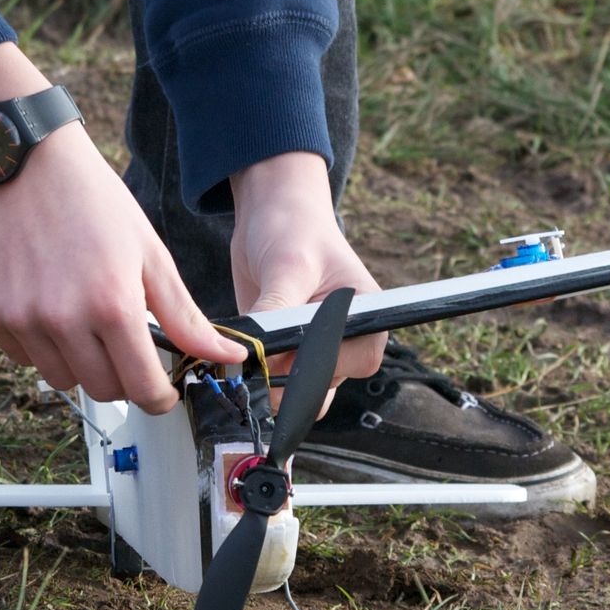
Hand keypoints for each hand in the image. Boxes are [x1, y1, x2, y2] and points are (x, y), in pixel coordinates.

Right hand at [0, 46, 242, 413]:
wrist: (26, 162)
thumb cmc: (93, 202)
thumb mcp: (151, 255)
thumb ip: (186, 317)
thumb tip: (227, 356)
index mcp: (112, 305)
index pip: (141, 388)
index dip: (159, 396)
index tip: (161, 388)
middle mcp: (63, 319)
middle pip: (102, 391)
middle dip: (121, 378)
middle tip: (124, 344)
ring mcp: (23, 319)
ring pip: (62, 380)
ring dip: (80, 363)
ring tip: (85, 321)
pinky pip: (24, 358)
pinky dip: (42, 346)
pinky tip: (51, 309)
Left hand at [229, 152, 384, 409]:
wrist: (271, 217)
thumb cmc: (293, 229)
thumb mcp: (287, 267)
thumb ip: (277, 312)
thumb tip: (260, 354)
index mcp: (368, 318)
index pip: (350, 363)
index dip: (313, 367)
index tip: (278, 360)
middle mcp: (348, 341)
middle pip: (322, 386)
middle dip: (285, 379)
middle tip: (255, 357)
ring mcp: (317, 351)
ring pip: (298, 392)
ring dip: (268, 380)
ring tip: (249, 351)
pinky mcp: (289, 354)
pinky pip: (275, 382)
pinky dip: (257, 375)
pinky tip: (242, 353)